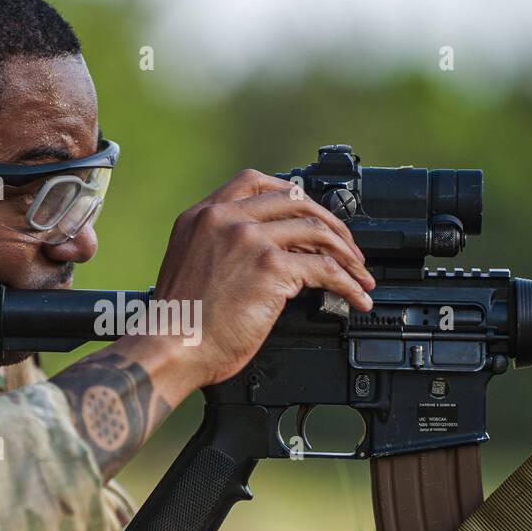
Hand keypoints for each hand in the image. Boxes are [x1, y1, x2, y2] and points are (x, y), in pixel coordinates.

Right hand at [51, 169, 373, 478]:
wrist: (170, 349)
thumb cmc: (177, 325)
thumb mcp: (189, 265)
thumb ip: (220, 247)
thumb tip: (266, 252)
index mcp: (201, 215)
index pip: (254, 181)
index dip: (292, 195)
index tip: (311, 214)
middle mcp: (225, 218)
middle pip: (295, 199)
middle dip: (331, 223)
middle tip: (348, 248)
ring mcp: (249, 238)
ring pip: (317, 231)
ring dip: (347, 254)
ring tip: (360, 274)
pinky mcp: (270, 266)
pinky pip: (325, 269)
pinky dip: (348, 284)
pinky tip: (357, 297)